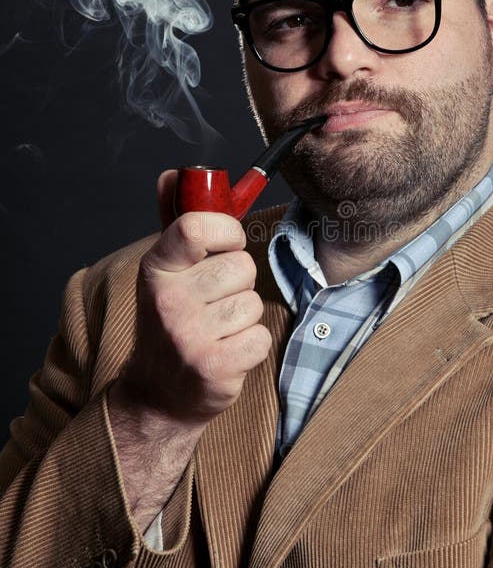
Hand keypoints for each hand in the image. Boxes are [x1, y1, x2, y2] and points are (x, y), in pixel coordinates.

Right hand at [113, 175, 270, 426]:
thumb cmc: (169, 322)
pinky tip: (226, 351)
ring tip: (217, 329)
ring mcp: (190, 336)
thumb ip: (174, 221)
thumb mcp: (164, 270)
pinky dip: (251, 345)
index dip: (226, 231)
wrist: (157, 392)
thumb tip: (172, 174)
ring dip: (244, 316)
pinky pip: (260, 337)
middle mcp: (169, 300)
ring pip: (253, 302)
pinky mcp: (214, 367)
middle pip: (241, 266)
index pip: (198, 226)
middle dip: (238, 283)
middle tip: (213, 302)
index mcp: (157, 269)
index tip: (226, 244)